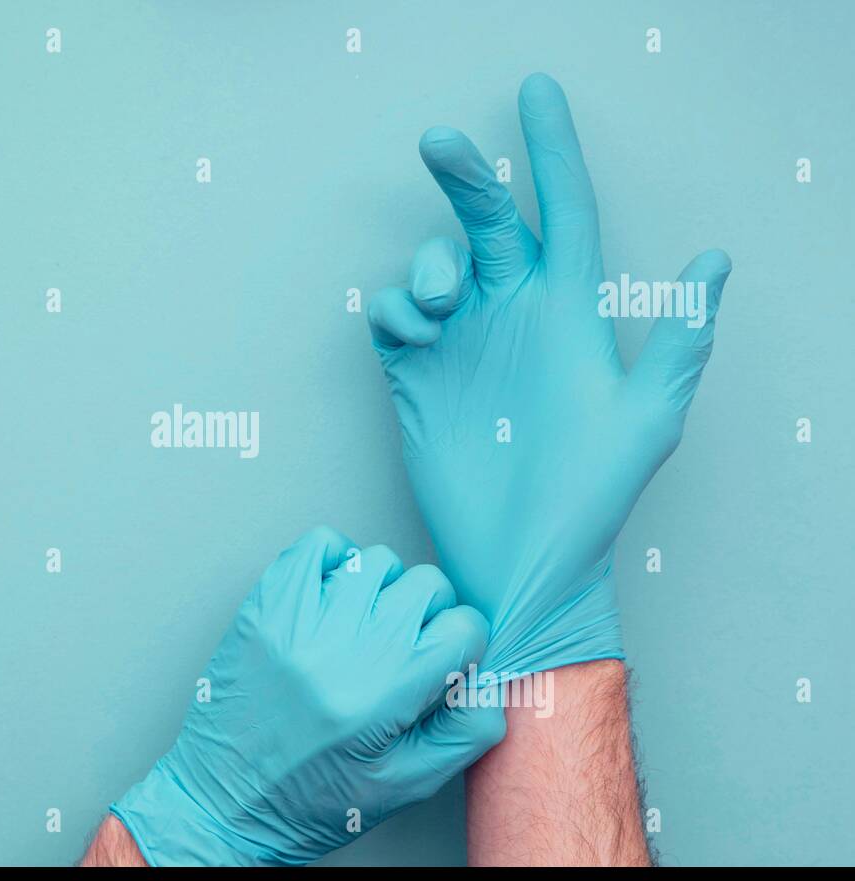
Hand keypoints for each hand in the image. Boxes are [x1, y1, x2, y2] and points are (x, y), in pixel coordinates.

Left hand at [109, 526, 503, 865]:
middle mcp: (341, 650)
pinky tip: (333, 599)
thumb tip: (490, 682)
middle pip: (425, 585)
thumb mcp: (402, 786)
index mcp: (381, 695)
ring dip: (383, 588)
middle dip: (429, 613)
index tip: (446, 658)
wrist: (223, 802)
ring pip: (376, 561)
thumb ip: (462, 735)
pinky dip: (334, 562)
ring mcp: (298, 622)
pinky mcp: (264, 608)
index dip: (463, 643)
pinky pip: (316, 546)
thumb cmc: (308, 799)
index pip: (462, 627)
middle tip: (407, 645)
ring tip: (367, 625)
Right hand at [367, 73, 731, 676]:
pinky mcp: (416, 376)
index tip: (538, 91)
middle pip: (487, 222)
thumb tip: (715, 259)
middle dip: (466, 175)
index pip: (564, 213)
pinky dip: (394, 310)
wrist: (520, 560)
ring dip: (429, 266)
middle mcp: (513, 318)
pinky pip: (393, 318)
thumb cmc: (591, 497)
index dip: (554, 152)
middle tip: (440, 140)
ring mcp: (461, 345)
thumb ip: (677, 342)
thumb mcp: (646, 421)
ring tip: (437, 303)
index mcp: (570, 314)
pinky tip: (412, 332)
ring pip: (434, 266)